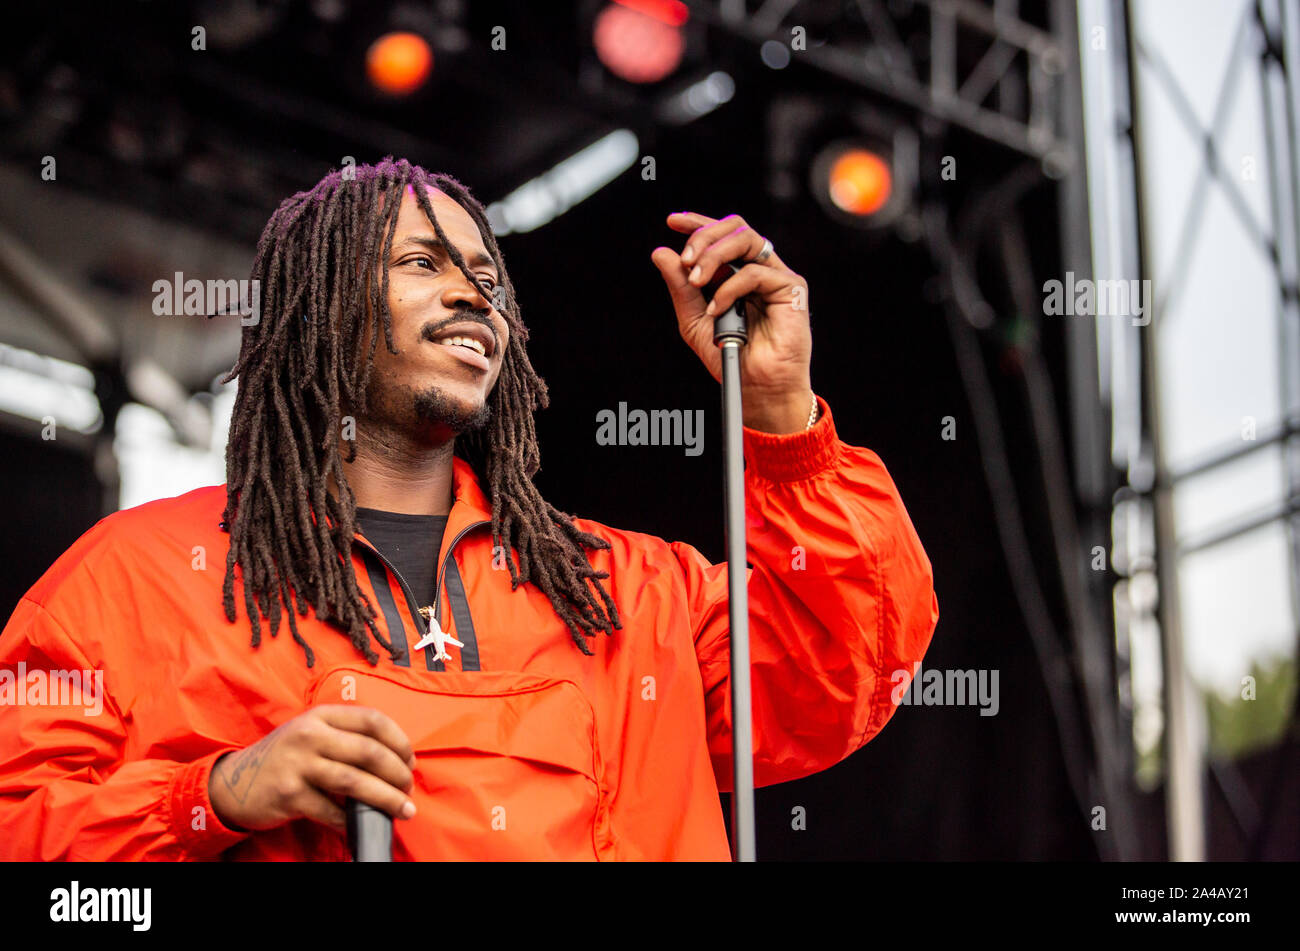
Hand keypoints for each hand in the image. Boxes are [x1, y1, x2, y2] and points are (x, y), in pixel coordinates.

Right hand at [208, 705, 417, 833]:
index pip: (372, 720)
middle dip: (398, 773)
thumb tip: (394, 758)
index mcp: (320, 716)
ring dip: (386, 798)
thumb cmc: (284, 758)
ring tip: (403, 808)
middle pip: (369, 752)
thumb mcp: (310, 733)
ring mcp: (298, 764)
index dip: (399, 740)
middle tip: (409, 788)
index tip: (410, 759)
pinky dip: (352, 820)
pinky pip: (332, 811)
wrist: (233, 783)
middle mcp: (309, 735)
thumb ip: (345, 736)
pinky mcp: (289, 795)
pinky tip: (362, 824)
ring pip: (355, 781)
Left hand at [650, 211, 813, 433]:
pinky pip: (755, 272)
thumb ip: (680, 287)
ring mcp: (775, 276)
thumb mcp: (694, 320)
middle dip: (703, 237)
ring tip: (696, 279)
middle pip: (734, 228)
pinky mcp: (791, 287)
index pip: (720, 235)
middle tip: (685, 261)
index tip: (673, 221)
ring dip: (714, 254)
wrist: (756, 387)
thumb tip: (661, 253)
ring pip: (746, 239)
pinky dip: (729, 288)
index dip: (697, 223)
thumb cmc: (731, 357)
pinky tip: (717, 309)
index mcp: (736, 272)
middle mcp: (757, 269)